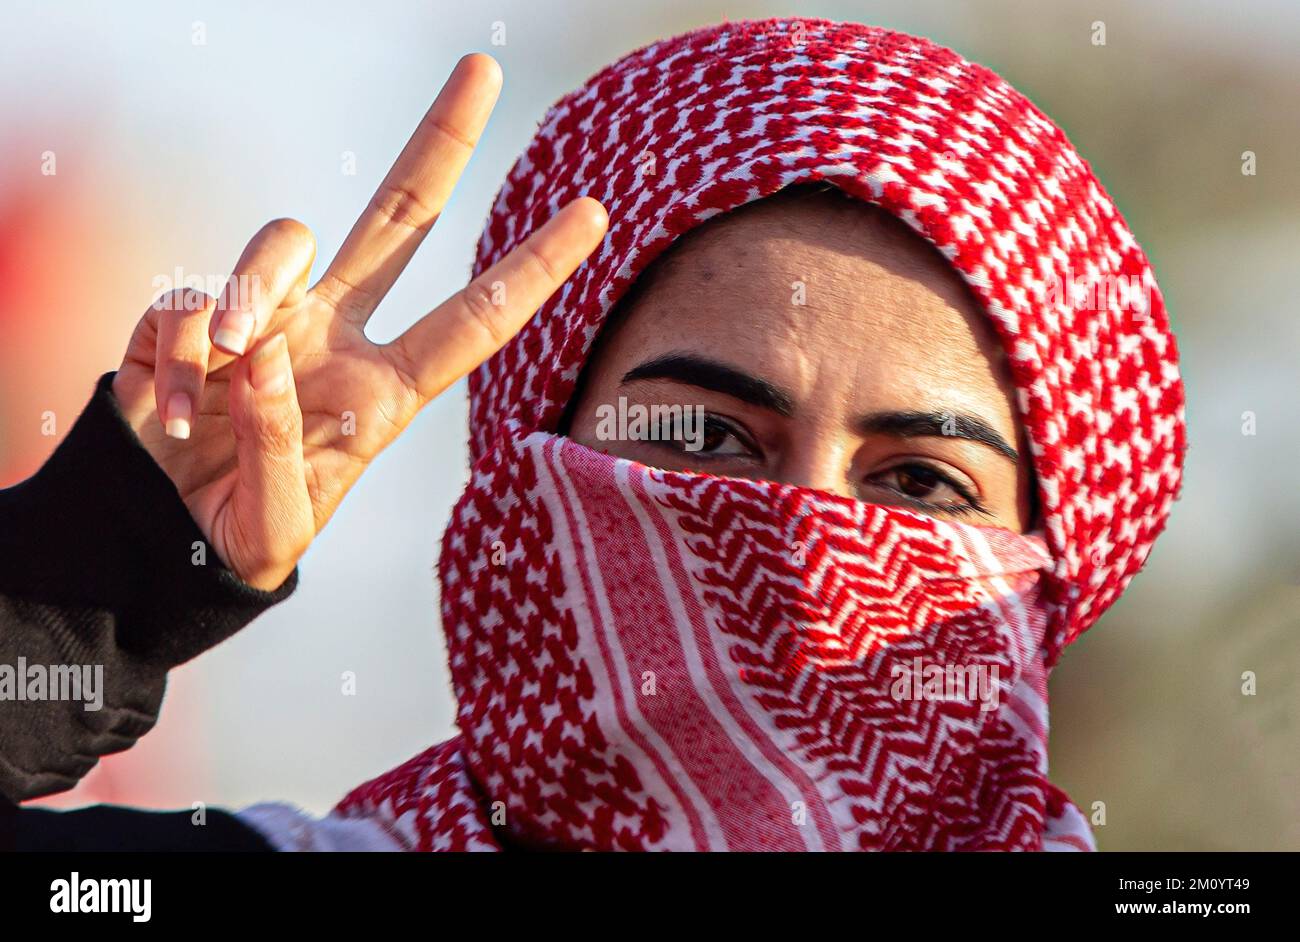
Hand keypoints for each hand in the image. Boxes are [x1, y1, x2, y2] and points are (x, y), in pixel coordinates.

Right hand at [111, 53, 607, 589]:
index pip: (474, 319)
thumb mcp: (277, 524)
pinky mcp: (192, 315)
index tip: (594, 213)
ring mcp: (267, 318)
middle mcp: (334, 335)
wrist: (161, 538)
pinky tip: (167, 416)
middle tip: (484, 67)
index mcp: (383, 390)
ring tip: (222, 371)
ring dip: (250, 296)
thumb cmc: (240, 532)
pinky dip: (174, 358)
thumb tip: (266, 350)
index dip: (532, 267)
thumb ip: (278, 443)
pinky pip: (189, 300)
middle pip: (397, 217)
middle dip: (440, 143)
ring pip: (284, 242)